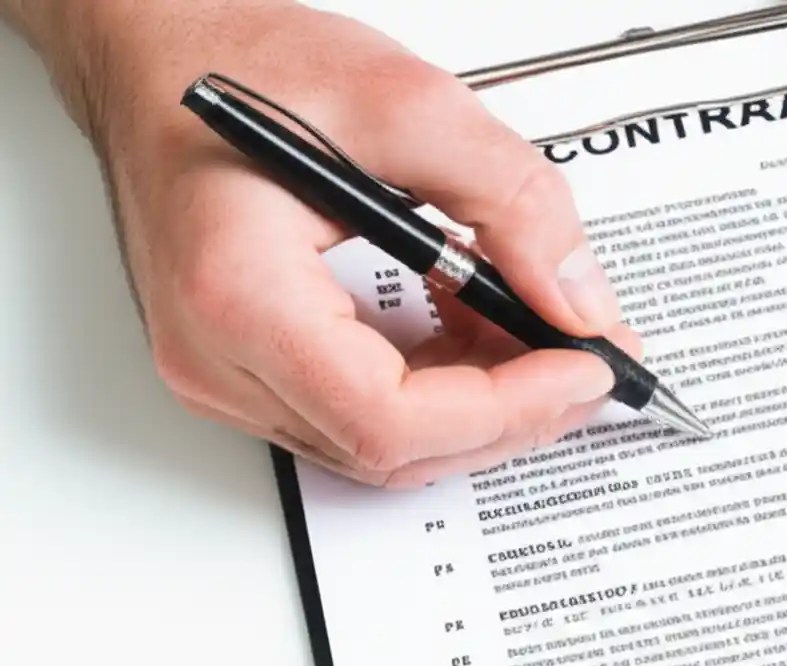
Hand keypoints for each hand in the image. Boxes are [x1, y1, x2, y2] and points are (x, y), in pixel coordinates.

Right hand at [61, 1, 636, 486]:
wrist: (162, 56)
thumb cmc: (244, 63)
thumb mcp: (406, 103)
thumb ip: (511, 201)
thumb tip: (578, 300)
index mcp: (238, 292)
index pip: (388, 416)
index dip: (505, 409)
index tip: (582, 370)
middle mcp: (217, 355)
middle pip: (390, 448)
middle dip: (509, 416)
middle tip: (584, 364)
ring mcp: (224, 371)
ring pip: (381, 443)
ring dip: (478, 403)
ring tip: (540, 333)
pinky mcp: (246, 364)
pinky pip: (358, 410)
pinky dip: (437, 383)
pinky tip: (480, 326)